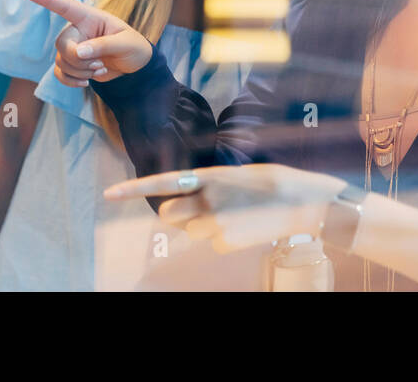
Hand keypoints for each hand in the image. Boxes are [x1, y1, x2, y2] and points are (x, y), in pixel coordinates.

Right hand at [24, 0, 152, 85]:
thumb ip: (103, 45)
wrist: (135, 66)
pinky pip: (59, 73)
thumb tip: (79, 52)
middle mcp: (79, 30)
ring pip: (61, 61)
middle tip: (100, 64)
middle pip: (61, 43)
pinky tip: (87, 82)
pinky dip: (71, 81)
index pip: (66, 7)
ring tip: (101, 68)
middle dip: (78, 60)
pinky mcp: (73, 64)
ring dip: (80, 71)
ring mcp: (74, 47)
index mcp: (91, 18)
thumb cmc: (134, 47)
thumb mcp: (125, 43)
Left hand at [104, 165, 345, 253]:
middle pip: (170, 214)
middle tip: (206, 205)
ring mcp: (217, 225)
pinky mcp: (226, 244)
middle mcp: (210, 201)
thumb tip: (189, 199)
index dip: (133, 189)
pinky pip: (213, 243)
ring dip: (204, 224)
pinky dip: (224, 236)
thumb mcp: (242, 173)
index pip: (164, 182)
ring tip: (236, 213)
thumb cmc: (278, 182)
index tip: (109, 194)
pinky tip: (246, 225)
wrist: (308, 206)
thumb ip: (211, 184)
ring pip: (192, 230)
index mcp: (213, 176)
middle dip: (178, 212)